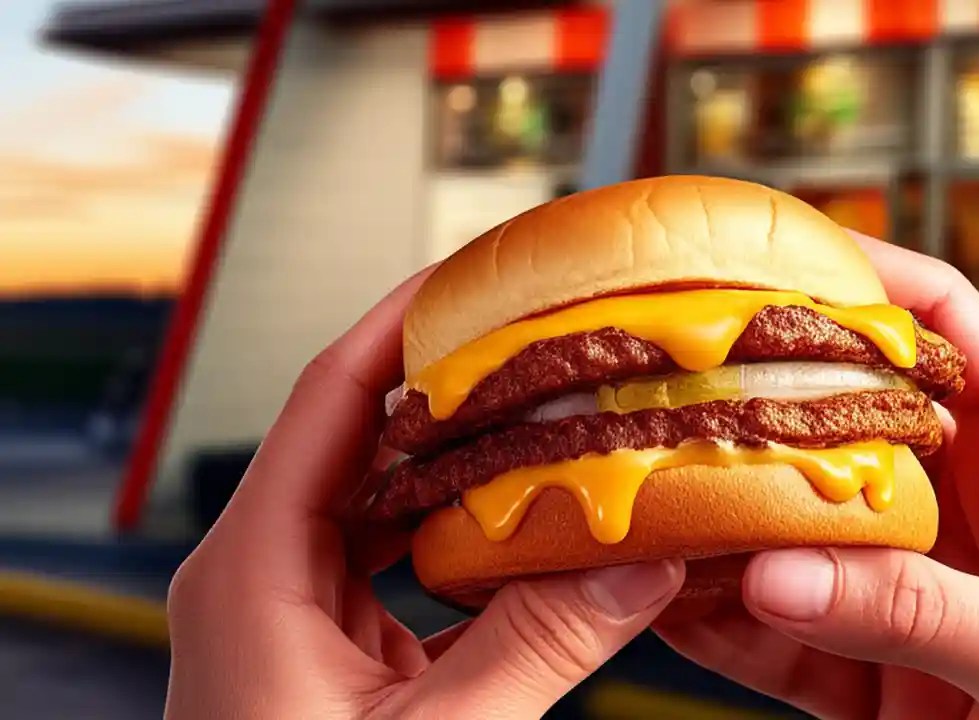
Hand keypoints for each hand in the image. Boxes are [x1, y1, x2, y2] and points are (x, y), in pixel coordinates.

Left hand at [165, 269, 684, 718]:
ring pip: (387, 504)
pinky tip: (529, 530)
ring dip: (466, 466)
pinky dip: (464, 540)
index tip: (473, 273)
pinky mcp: (330, 652)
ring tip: (549, 421)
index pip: (329, 399)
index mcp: (253, 568)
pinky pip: (400, 565)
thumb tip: (647, 561)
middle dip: (454, 390)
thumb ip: (544, 646)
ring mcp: (295, 612)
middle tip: (540, 343)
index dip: (402, 323)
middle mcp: (262, 573)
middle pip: (361, 440)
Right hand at [655, 236, 978, 718]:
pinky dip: (723, 626)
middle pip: (845, 425)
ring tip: (649, 503)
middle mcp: (963, 510)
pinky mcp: (876, 670)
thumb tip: (779, 573)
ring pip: (798, 533)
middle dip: (760, 401)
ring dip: (726, 523)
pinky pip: (783, 637)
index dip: (869, 278)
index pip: (952, 329)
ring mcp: (911, 588)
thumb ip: (922, 609)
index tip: (776, 254)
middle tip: (674, 379)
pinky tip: (670, 608)